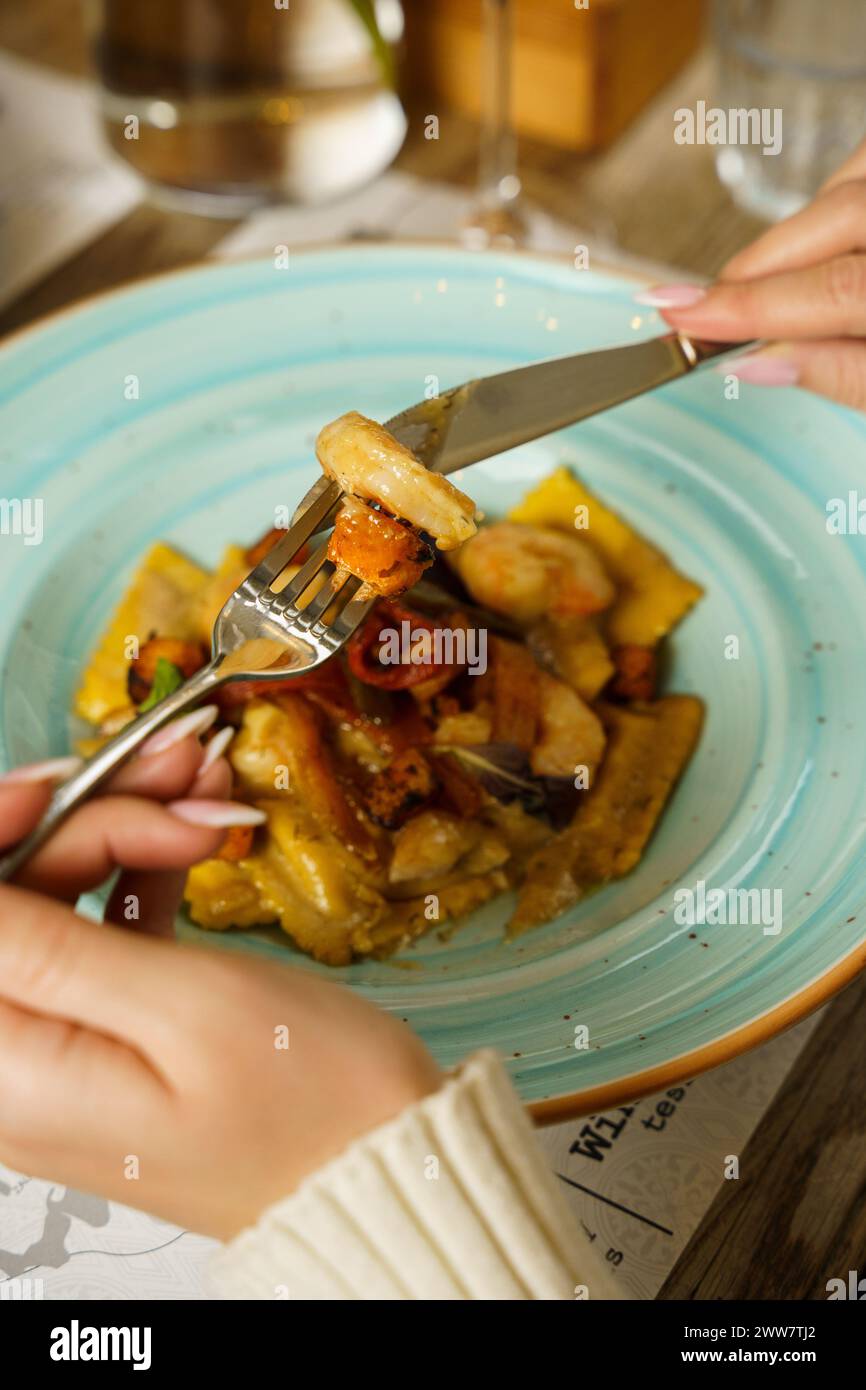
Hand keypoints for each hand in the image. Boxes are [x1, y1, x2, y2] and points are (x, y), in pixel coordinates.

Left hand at [0, 726, 441, 1239]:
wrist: (389, 1173)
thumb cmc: (310, 1105)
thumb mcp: (187, 1011)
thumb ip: (53, 947)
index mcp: (12, 1071)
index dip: (3, 829)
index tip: (72, 780)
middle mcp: (18, 1065)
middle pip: (14, 896)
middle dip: (89, 815)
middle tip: (183, 768)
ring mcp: (67, 1047)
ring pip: (61, 900)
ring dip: (126, 829)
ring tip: (208, 780)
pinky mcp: (117, 1032)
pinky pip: (106, 929)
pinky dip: (148, 870)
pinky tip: (205, 826)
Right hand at [635, 138, 865, 411]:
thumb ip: (844, 373)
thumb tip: (750, 362)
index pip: (837, 290)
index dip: (752, 307)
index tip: (681, 318)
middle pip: (839, 218)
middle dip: (756, 267)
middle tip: (691, 308)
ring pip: (843, 187)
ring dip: (789, 238)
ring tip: (750, 291)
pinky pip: (856, 172)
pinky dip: (824, 210)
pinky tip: (808, 250)